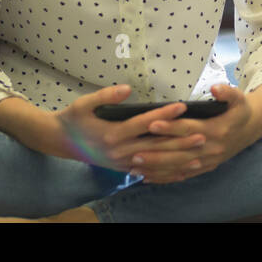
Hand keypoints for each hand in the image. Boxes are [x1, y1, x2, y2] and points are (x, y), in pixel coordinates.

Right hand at [54, 84, 208, 182]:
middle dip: (180, 141)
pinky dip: (166, 172)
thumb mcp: (84, 103)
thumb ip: (106, 96)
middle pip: (155, 146)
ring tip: (198, 154)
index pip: (144, 123)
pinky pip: (149, 172)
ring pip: (155, 162)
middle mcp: (120, 151)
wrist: (60, 142)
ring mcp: (122, 163)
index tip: (182, 106)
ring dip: (178, 159)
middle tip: (202, 135)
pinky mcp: (123, 168)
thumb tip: (127, 89)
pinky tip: (181, 170)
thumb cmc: (74, 119)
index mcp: (113, 134)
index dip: (164, 115)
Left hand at [141, 83, 261, 180]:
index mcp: (216, 129)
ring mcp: (207, 160)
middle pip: (179, 152)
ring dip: (156, 168)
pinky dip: (165, 177)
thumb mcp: (239, 97)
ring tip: (135, 166)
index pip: (188, 128)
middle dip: (156, 153)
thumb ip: (227, 92)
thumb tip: (215, 87)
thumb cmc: (240, 110)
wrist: (252, 128)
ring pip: (178, 166)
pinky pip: (183, 175)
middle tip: (134, 153)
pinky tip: (148, 178)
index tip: (151, 124)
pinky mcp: (205, 167)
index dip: (170, 126)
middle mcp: (210, 148)